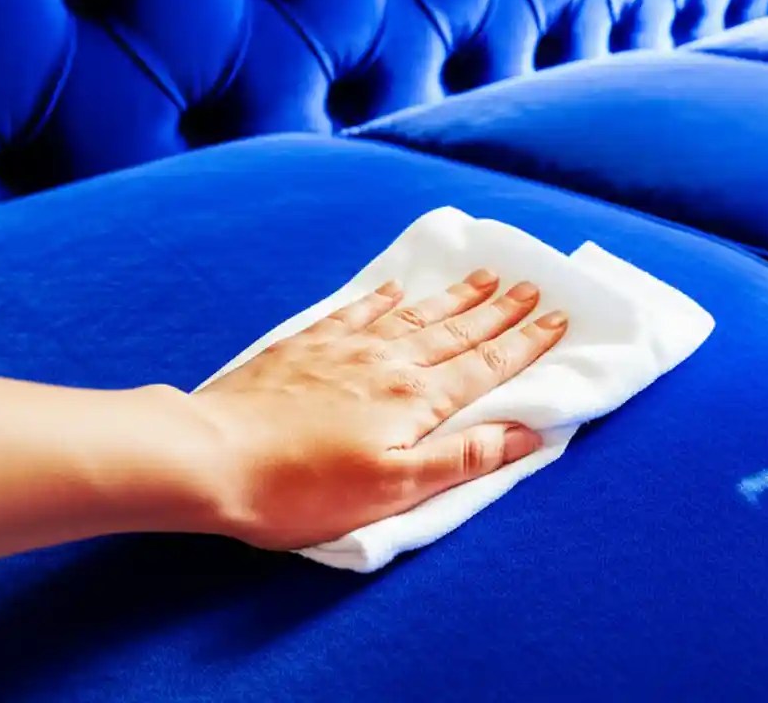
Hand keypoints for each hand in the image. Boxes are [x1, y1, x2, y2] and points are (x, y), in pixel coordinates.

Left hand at [191, 269, 566, 549]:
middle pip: (458, 332)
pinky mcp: (306, 346)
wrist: (211, 457)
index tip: (556, 319)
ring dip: (453, 297)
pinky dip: (383, 296)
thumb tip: (528, 434)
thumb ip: (463, 459)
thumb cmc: (304, 489)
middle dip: (500, 311)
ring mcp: (346, 349)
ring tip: (484, 277)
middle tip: (531, 286)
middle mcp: (390, 363)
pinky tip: (396, 288)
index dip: (525, 344)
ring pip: (415, 314)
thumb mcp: (394, 490)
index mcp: (417, 400)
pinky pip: (357, 309)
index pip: (486, 366)